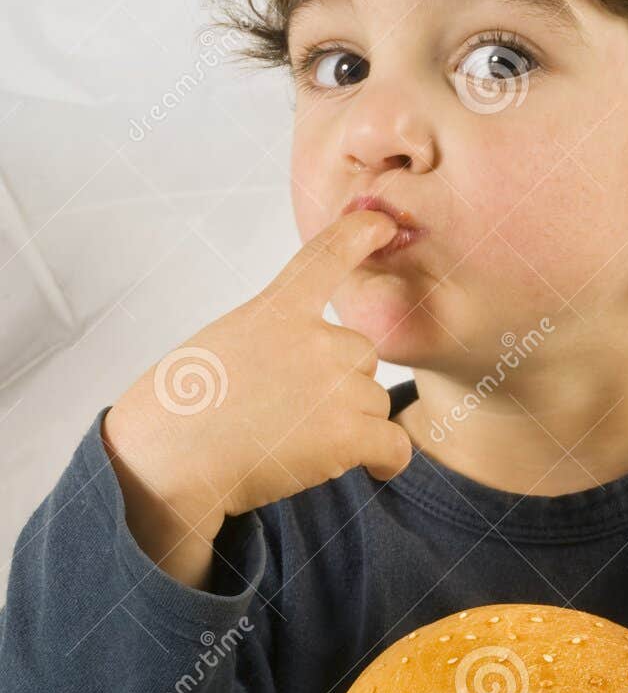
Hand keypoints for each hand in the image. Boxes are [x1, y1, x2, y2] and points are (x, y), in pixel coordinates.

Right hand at [104, 210, 413, 534]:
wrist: (168, 458)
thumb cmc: (183, 410)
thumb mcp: (224, 344)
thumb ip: (273, 339)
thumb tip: (316, 371)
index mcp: (276, 309)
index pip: (325, 257)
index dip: (358, 234)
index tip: (381, 222)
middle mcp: (315, 338)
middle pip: (361, 357)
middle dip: (339, 384)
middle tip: (288, 412)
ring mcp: (335, 384)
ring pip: (373, 403)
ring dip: (350, 425)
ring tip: (295, 443)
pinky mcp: (348, 433)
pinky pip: (394, 445)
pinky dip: (387, 461)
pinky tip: (373, 469)